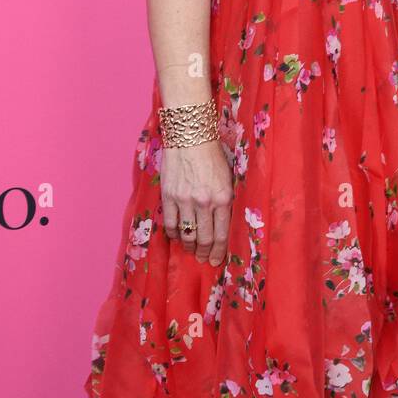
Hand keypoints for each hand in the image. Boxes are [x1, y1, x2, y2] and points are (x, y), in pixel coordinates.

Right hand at [161, 139, 233, 265]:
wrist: (190, 137)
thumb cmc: (213, 155)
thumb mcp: (228, 177)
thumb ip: (226, 200)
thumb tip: (225, 224)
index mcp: (223, 197)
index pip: (221, 234)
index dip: (219, 252)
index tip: (216, 261)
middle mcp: (205, 202)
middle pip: (204, 239)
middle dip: (204, 253)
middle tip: (204, 259)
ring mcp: (185, 201)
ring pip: (187, 235)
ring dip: (190, 247)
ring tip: (192, 250)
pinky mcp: (169, 197)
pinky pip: (170, 225)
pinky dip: (174, 235)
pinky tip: (178, 237)